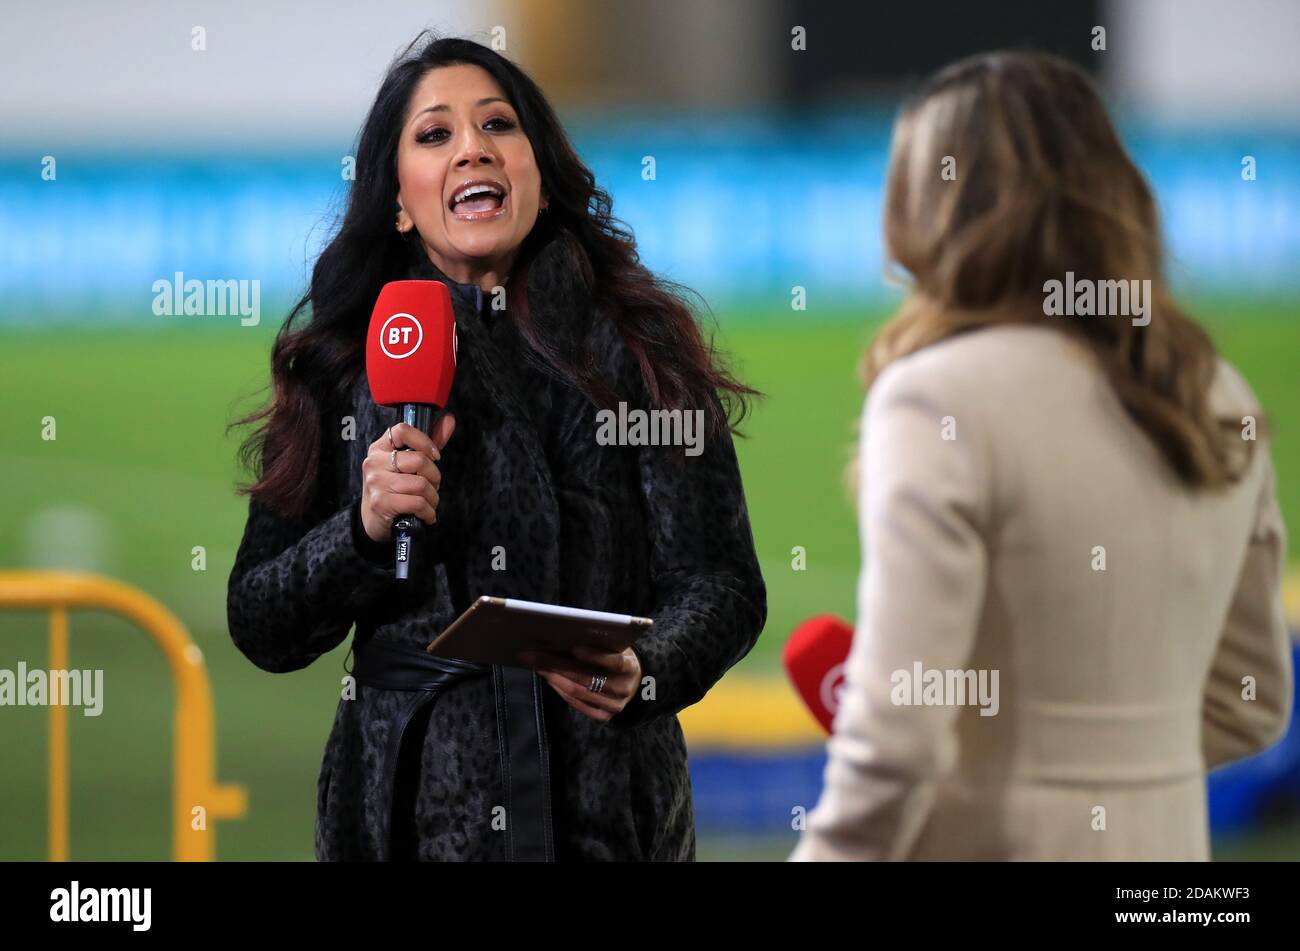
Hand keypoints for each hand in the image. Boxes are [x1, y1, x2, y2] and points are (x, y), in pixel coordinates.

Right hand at [360, 415, 455, 543]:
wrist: (374, 520)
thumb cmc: (395, 489)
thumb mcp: (409, 464)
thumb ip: (428, 443)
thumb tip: (449, 420)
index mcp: (380, 448)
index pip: (402, 430)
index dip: (424, 442)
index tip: (435, 456)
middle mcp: (374, 462)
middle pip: (419, 460)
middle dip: (434, 477)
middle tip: (433, 487)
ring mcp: (376, 482)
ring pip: (420, 484)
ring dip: (432, 498)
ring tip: (428, 503)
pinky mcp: (381, 503)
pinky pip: (417, 503)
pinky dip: (428, 512)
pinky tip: (425, 514)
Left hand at [530, 645, 641, 722]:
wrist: (634, 683)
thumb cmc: (619, 657)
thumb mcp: (617, 647)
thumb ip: (600, 644)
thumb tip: (566, 637)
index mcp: (630, 668)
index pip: (614, 662)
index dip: (594, 655)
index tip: (574, 647)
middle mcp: (624, 689)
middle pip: (587, 677)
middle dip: (558, 664)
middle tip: (535, 654)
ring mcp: (613, 706)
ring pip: (578, 691)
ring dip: (554, 677)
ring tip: (537, 665)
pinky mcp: (603, 716)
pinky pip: (577, 704)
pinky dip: (561, 691)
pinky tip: (549, 679)